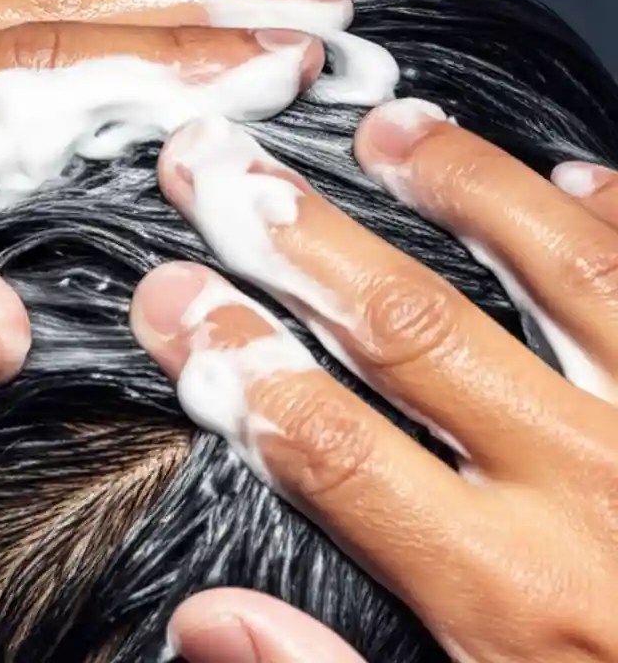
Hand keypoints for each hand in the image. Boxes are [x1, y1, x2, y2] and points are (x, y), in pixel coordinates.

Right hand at [133, 100, 617, 661]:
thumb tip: (205, 621)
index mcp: (506, 591)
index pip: (332, 447)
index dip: (239, 362)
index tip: (171, 298)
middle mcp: (590, 493)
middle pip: (413, 332)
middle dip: (300, 241)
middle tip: (219, 168)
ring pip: (560, 272)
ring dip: (463, 190)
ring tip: (389, 133)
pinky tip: (573, 175)